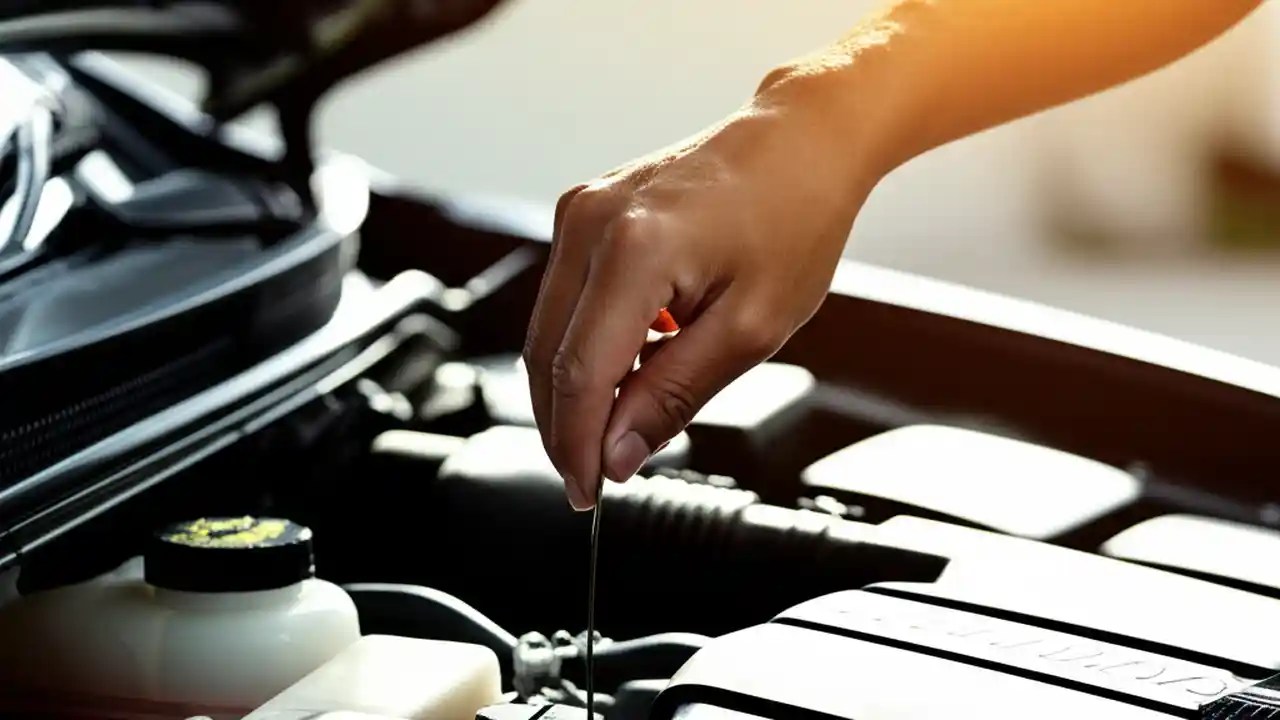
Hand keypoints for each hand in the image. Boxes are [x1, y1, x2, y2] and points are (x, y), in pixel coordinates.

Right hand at [523, 73, 883, 509]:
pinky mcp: (584, 211)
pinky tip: (623, 372)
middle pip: (545, 356)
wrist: (800, 140)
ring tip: (617, 428)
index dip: (577, 446)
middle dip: (564, 427)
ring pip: (547, 330)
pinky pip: (565, 297)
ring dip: (571, 390)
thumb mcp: (751, 328)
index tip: (588, 493)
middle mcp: (591, 222)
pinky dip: (583, 346)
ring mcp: (580, 211)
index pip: (579, 375)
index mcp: (634, 249)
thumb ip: (673, 394)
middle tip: (593, 477)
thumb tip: (617, 453)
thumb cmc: (794, 218)